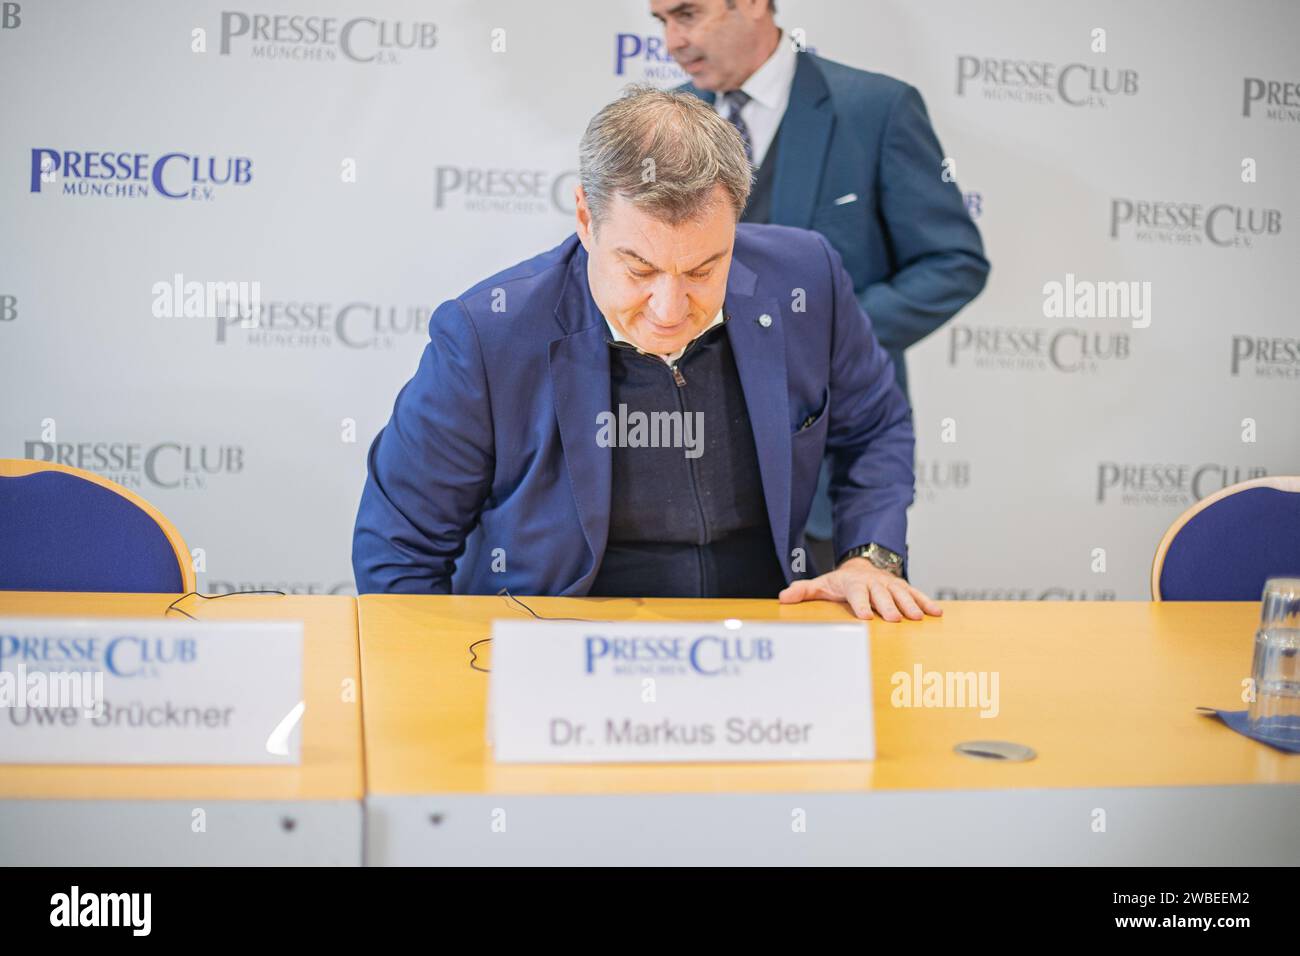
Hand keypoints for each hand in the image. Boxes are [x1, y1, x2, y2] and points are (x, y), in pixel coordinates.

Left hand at [778, 557, 941, 621]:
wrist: (861, 566)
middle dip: (888, 606)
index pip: (856, 593)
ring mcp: (889, 583)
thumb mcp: (821, 584)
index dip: (861, 604)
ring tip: (917, 618)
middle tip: (894, 619)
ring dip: (910, 605)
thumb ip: (803, 591)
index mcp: (853, 583)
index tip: (865, 617)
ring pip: (901, 593)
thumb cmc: (840, 581)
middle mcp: (873, 582)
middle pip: (882, 594)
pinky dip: (926, 602)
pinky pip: (915, 593)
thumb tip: (783, 597)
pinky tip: (936, 613)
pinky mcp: (902, 587)